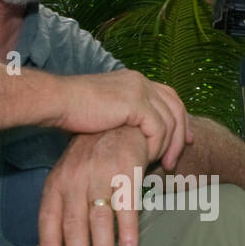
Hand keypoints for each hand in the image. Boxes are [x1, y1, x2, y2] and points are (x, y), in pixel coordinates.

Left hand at [33, 125, 151, 245]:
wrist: (118, 121)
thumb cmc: (89, 161)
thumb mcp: (65, 184)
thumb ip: (54, 220)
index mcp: (57, 183)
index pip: (49, 217)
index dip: (49, 242)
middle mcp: (76, 179)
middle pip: (74, 222)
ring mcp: (101, 174)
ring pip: (100, 217)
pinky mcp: (126, 171)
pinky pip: (128, 204)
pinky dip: (128, 228)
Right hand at [54, 70, 193, 170]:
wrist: (59, 102)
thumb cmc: (73, 111)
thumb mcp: (105, 112)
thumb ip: (123, 119)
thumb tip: (133, 136)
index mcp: (134, 80)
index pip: (168, 96)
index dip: (179, 118)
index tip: (185, 138)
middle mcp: (140, 81)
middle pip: (175, 106)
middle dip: (182, 132)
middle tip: (182, 154)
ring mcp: (139, 90)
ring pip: (170, 120)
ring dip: (170, 145)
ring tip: (165, 164)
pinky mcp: (135, 103)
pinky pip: (158, 128)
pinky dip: (157, 145)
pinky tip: (150, 158)